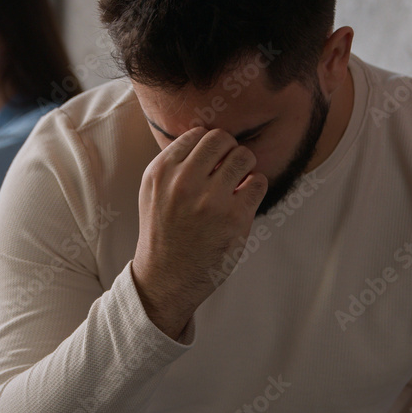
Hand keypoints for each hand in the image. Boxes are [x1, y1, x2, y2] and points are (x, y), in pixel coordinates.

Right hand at [132, 127, 267, 338]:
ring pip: (244, 156)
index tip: (211, 163)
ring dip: (246, 166)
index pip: (197, 134)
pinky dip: (256, 187)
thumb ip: (174, 164)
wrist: (166, 278)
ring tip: (238, 182)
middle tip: (228, 169)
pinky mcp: (234, 218)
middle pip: (222, 138)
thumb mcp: (153, 192)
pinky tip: (244, 199)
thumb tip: (209, 136)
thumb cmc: (164, 233)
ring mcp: (210, 200)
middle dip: (229, 150)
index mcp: (160, 172)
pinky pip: (259, 182)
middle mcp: (183, 182)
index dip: (209, 146)